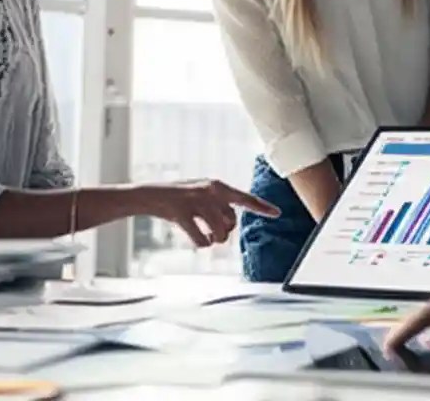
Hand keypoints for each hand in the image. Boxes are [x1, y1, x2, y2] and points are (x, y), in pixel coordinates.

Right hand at [140, 179, 278, 246]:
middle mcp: (209, 190)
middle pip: (231, 222)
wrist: (151, 196)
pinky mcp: (182, 212)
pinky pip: (202, 240)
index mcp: (217, 186)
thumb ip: (219, 207)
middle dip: (224, 231)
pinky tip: (196, 239)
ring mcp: (195, 200)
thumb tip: (230, 228)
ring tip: (205, 236)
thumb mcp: (202, 197)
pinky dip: (201, 244)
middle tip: (211, 231)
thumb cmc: (180, 200)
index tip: (278, 213)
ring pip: (219, 232)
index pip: (244, 198)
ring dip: (213, 239)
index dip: (261, 207)